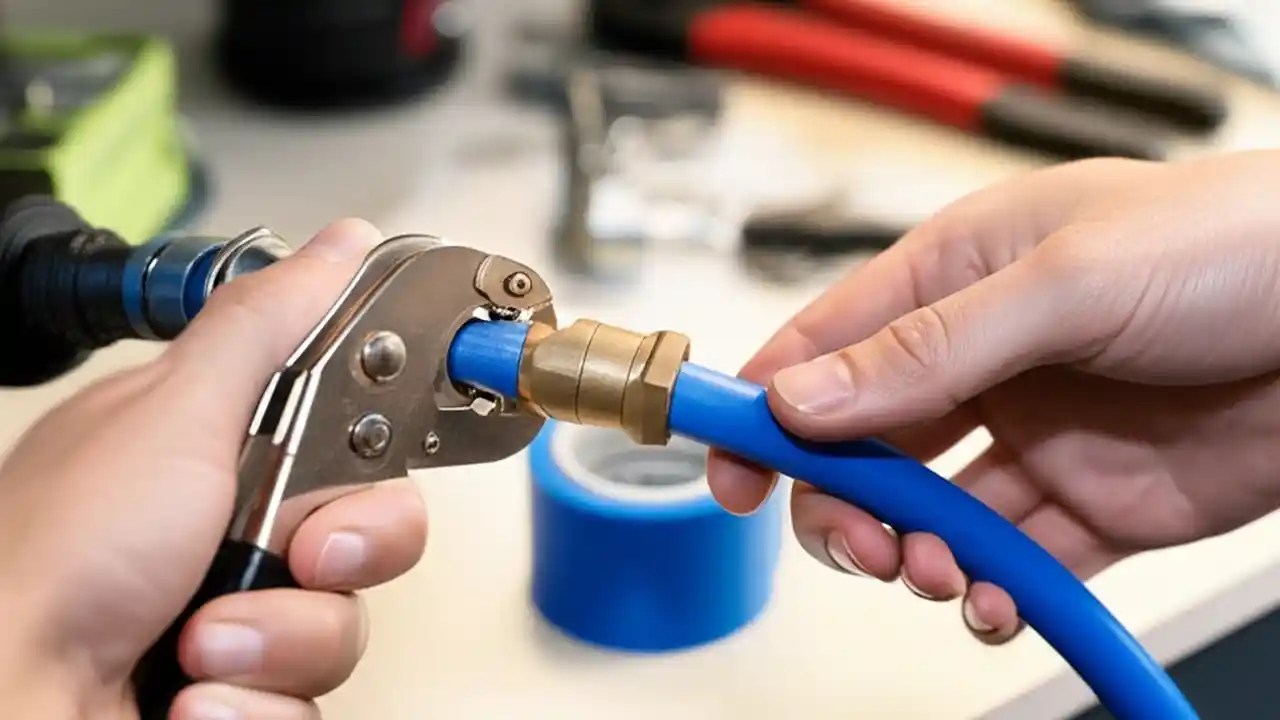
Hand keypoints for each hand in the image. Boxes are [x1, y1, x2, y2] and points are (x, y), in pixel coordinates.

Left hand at [0, 220, 427, 718]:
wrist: (9, 702)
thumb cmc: (49, 563)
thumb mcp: (176, 414)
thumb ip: (267, 325)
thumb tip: (337, 246)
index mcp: (214, 449)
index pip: (351, 438)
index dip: (373, 458)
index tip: (362, 468)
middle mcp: (229, 531)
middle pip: (368, 535)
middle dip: (336, 555)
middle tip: (292, 553)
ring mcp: (237, 616)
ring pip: (343, 628)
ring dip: (278, 640)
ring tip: (200, 639)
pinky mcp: (241, 691)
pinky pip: (306, 701)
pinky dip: (253, 702)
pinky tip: (192, 693)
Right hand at [707, 151, 1279, 643]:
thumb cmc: (1232, 244)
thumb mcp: (1064, 279)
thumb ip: (927, 349)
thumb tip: (804, 398)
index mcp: (955, 279)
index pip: (825, 347)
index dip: (764, 408)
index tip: (729, 467)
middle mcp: (982, 362)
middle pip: (863, 447)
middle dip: (843, 504)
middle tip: (860, 542)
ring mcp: (1036, 436)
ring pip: (931, 512)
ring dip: (917, 554)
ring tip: (941, 570)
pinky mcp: (1093, 503)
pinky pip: (1018, 560)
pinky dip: (993, 592)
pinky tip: (994, 599)